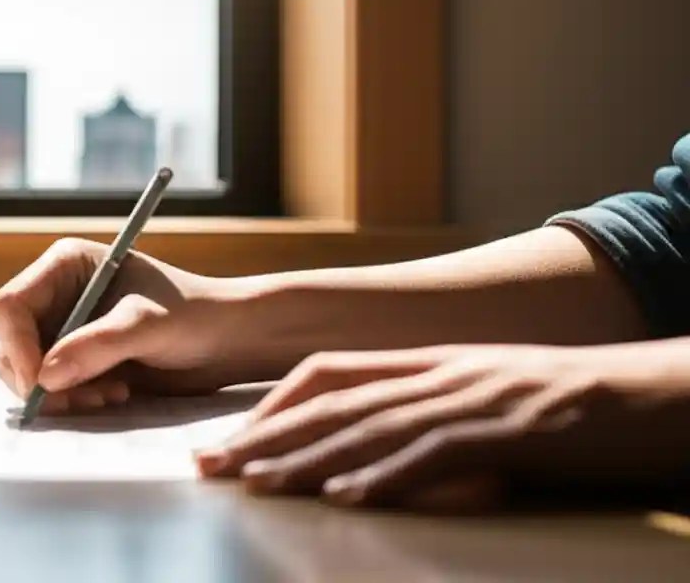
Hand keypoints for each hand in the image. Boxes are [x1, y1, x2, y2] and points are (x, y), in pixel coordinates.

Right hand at [0, 238, 258, 413]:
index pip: (11, 306)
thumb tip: (45, 376)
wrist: (228, 341)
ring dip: (62, 393)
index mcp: (65, 266)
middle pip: (11, 343)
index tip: (42, 384)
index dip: (18, 346)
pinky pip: (52, 388)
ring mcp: (65, 329)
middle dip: (41, 378)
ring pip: (28, 371)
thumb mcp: (146, 325)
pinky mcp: (77, 360)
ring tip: (111, 395)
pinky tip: (116, 394)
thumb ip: (96, 346)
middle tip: (84, 399)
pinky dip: (75, 399)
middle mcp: (57, 295)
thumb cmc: (195, 315)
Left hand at [196, 342, 689, 509]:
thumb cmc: (567, 398)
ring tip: (258, 483)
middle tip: (213, 467)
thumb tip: (367, 452)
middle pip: (333, 403)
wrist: (651, 388)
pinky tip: (349, 497)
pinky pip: (436, 454)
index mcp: (426, 361)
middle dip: (267, 436)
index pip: (328, 373)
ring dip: (307, 459)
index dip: (274, 406)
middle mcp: (436, 373)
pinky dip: (388, 476)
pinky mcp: (508, 430)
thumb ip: (424, 411)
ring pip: (370, 427)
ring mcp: (470, 399)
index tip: (231, 439)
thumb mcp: (481, 394)